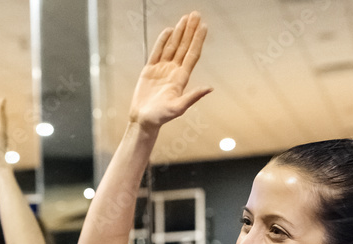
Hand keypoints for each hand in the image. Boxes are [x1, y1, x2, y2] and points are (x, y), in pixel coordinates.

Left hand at [0, 97, 8, 171]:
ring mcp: (2, 133)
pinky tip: (1, 102)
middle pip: (2, 121)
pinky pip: (1, 118)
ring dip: (1, 108)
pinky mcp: (1, 131)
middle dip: (2, 111)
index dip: (1, 120)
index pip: (0, 128)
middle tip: (3, 101)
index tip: (2, 114)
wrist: (0, 168)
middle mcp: (3, 135)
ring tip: (2, 99)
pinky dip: (1, 110)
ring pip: (2, 118)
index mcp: (0, 140)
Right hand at [129, 12, 211, 128]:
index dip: (198, 40)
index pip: (192, 54)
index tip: (204, 26)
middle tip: (195, 14)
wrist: (143, 121)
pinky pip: (157, 51)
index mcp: (181, 78)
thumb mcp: (178, 108)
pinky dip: (163, 40)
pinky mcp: (150, 70)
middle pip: (184, 46)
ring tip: (184, 19)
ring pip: (172, 46)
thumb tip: (209, 88)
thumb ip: (193, 97)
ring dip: (179, 32)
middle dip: (190, 30)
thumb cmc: (160, 118)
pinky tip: (168, 31)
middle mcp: (173, 71)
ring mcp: (162, 69)